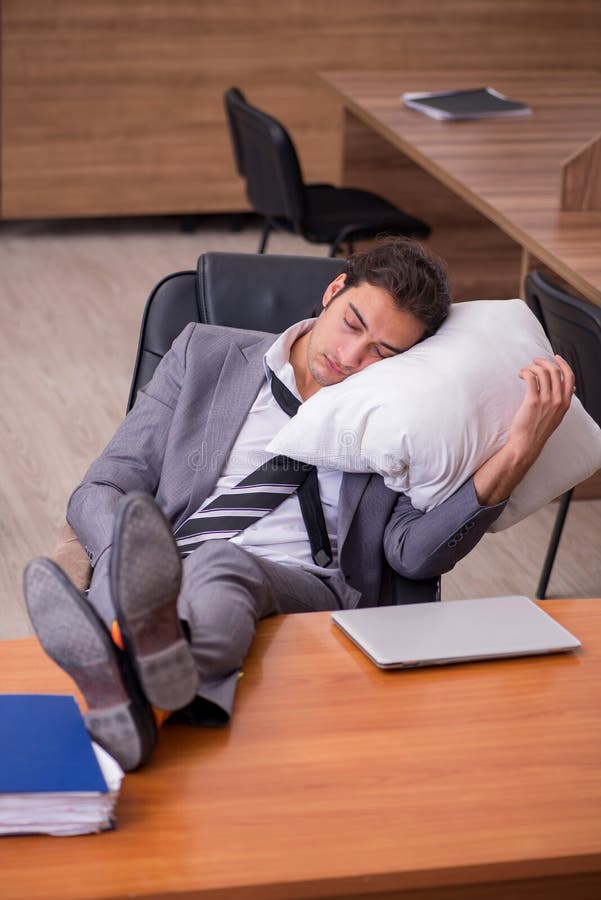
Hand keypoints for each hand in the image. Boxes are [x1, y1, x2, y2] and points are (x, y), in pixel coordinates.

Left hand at [473, 354, 574, 506]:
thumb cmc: (538, 430)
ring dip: (532, 367)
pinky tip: (520, 375)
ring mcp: (547, 401)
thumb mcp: (557, 415)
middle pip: (555, 371)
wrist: (526, 444)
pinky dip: (525, 372)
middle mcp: (558, 400)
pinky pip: (531, 378)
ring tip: (524, 370)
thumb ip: (563, 401)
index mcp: (565, 403)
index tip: (555, 357)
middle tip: (534, 361)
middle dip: (544, 362)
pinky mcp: (533, 401)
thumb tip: (571, 388)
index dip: (562, 364)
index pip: (570, 377)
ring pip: (543, 372)